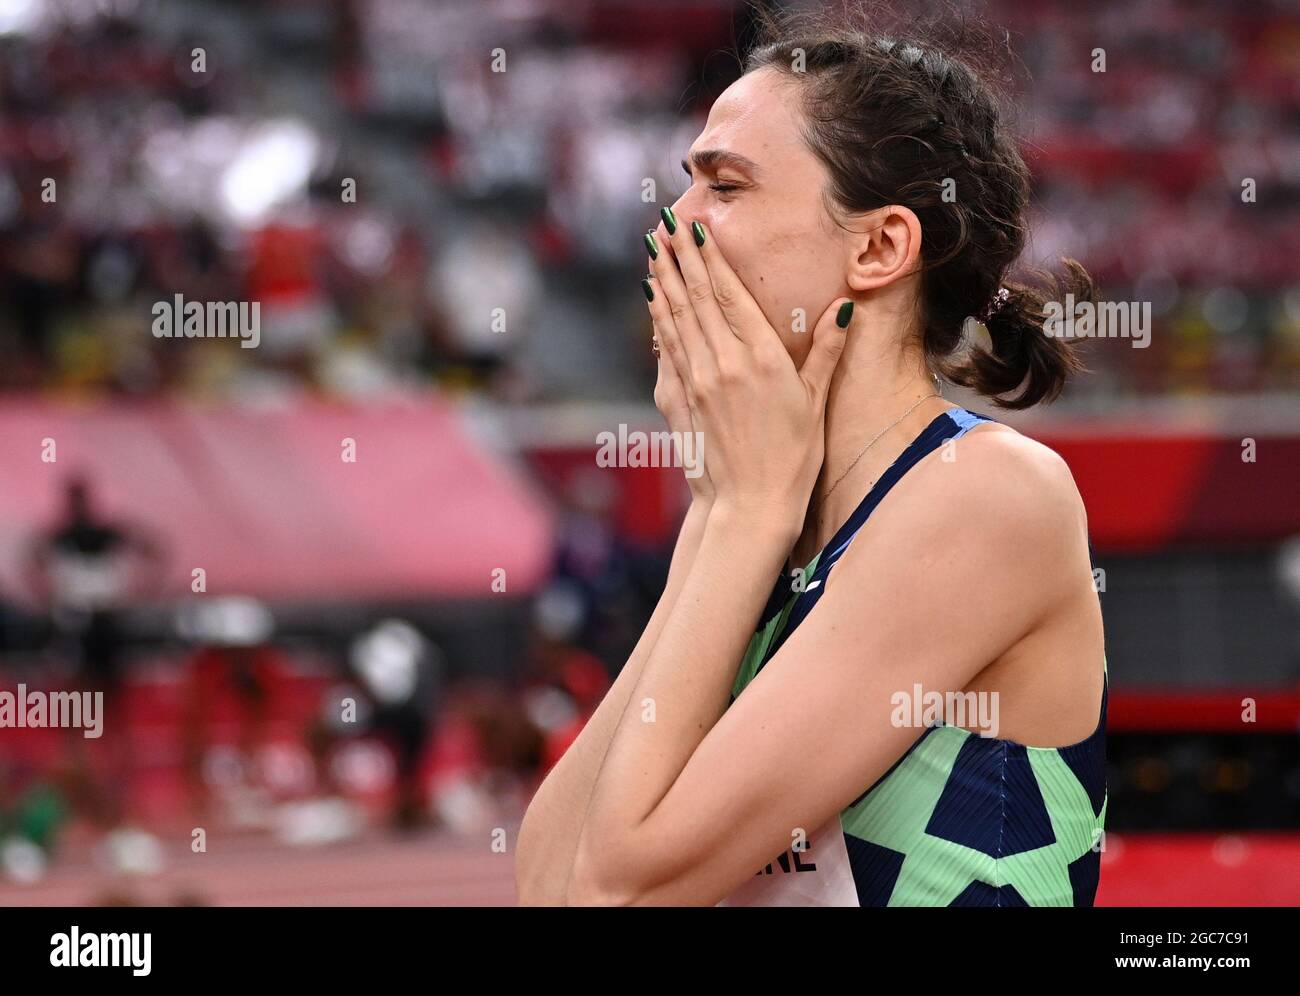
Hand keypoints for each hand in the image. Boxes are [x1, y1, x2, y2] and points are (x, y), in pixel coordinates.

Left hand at [644, 208, 849, 529]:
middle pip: (697, 298)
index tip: (696, 228)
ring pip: (675, 320)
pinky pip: (666, 352)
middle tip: (664, 222)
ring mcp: (697, 383)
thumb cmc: (793, 459)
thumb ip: (825, 352)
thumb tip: (842, 308)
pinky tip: (655, 302)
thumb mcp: (815, 403)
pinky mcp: (680, 403)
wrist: (749, 507)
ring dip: (664, 281)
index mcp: (762, 359)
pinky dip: (658, 321)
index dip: (711, 258)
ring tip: (654, 250)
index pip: (730, 294)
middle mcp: (724, 363)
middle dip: (680, 257)